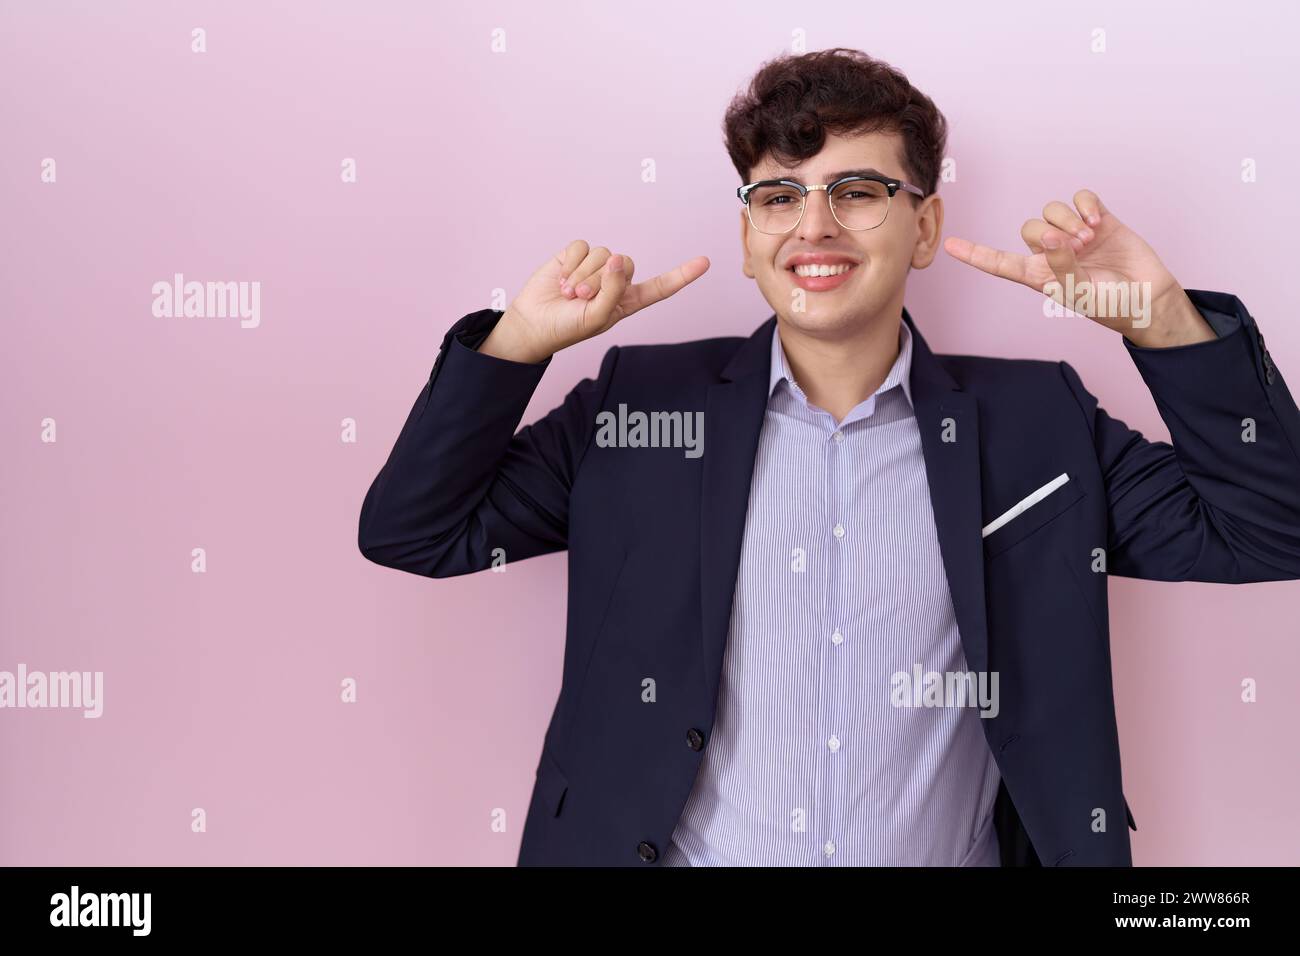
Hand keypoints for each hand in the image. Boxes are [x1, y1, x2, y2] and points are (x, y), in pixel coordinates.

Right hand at [480, 240, 710, 362]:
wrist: (532, 323)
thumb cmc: (567, 328)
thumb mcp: (596, 317)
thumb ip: (612, 290)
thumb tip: (616, 259)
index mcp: (627, 300)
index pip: (660, 287)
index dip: (681, 275)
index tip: (703, 262)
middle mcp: (614, 281)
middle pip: (625, 263)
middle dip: (601, 280)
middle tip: (580, 298)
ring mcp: (595, 266)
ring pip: (603, 254)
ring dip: (583, 275)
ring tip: (568, 293)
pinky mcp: (575, 255)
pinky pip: (582, 246)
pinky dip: (571, 264)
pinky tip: (560, 279)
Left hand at [943, 189, 1212, 346]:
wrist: (1147, 296)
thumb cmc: (1109, 303)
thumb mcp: (1079, 293)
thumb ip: (1061, 266)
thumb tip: (1050, 237)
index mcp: (1038, 275)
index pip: (999, 263)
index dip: (975, 255)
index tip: (948, 246)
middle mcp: (1051, 253)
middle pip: (1030, 227)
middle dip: (1050, 233)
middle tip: (1076, 248)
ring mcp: (1074, 234)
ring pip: (1052, 210)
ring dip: (1068, 220)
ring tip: (1089, 239)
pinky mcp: (1098, 219)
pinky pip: (1080, 198)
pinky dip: (1086, 206)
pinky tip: (1098, 222)